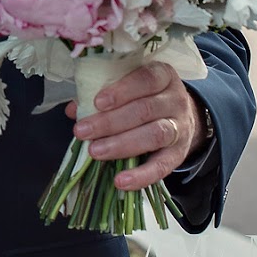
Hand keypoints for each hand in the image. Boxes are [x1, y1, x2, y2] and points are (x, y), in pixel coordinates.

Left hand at [66, 60, 200, 190]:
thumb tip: (74, 110)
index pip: (146, 79)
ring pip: (154, 135)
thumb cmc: (145, 97)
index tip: (97, 102)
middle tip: (83, 131)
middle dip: (111, 122)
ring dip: (121, 145)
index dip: (122, 90)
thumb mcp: (129, 88)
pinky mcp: (179, 154)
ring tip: (95, 152)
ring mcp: (180, 127)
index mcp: (163, 75)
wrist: (182, 117)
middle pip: (145, 110)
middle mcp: (176, 100)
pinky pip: (163, 166)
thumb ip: (102, 95)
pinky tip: (120, 181)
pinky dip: (141, 175)